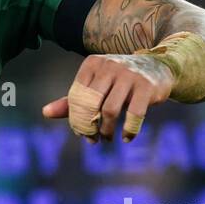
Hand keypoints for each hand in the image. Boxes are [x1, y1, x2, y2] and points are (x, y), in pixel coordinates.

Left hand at [42, 53, 174, 142]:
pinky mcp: (146, 86)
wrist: (158, 67)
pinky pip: (134, 114)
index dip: (76, 119)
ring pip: (110, 110)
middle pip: (90, 104)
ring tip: (106, 138)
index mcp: (92, 64)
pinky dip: (129, 130)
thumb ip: (73, 100)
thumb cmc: (120, 80)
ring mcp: (129, 75)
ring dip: (106, 130)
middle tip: (92, 139)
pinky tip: (127, 138)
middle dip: (89, 126)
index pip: (76, 97)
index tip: (81, 132)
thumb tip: (45, 112)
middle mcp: (109, 66)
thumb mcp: (97, 85)